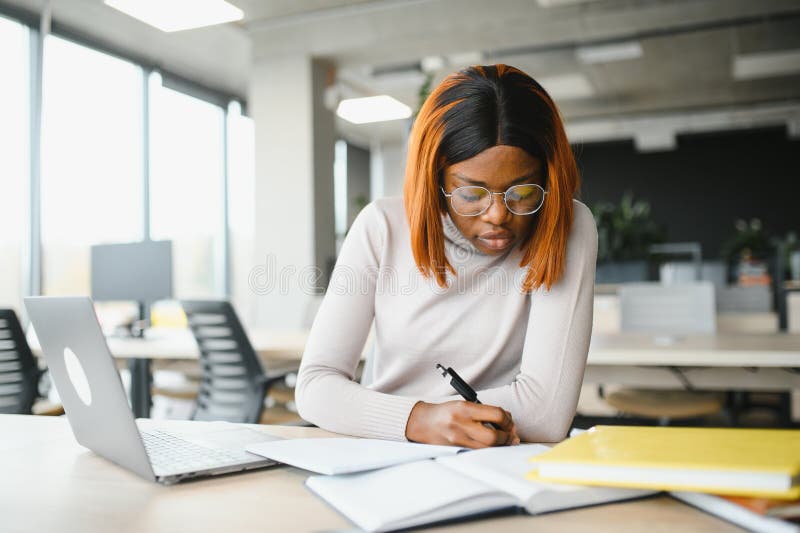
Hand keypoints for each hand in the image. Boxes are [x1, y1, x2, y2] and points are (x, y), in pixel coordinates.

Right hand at [405, 400, 519, 447]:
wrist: (423, 423)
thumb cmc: (445, 412)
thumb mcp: (464, 404)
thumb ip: (484, 410)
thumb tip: (507, 419)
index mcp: (464, 409)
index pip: (496, 415)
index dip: (508, 420)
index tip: (509, 421)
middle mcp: (461, 425)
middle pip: (494, 437)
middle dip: (507, 437)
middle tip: (511, 434)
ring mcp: (458, 440)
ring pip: (488, 448)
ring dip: (500, 445)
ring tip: (504, 440)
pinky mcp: (457, 450)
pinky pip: (479, 452)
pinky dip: (489, 449)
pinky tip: (492, 445)